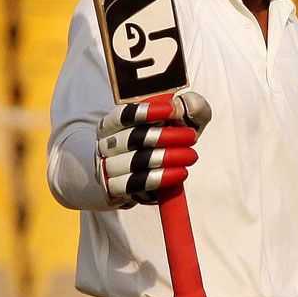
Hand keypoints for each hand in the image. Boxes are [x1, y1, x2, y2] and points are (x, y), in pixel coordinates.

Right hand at [94, 91, 210, 206]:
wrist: (150, 181)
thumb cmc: (166, 144)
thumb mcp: (180, 122)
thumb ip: (188, 106)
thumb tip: (184, 106)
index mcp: (113, 124)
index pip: (124, 115)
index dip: (146, 112)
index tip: (173, 110)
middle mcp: (106, 144)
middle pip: (132, 138)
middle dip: (164, 136)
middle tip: (192, 136)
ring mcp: (107, 168)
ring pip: (133, 162)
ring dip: (165, 158)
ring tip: (191, 156)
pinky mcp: (114, 190)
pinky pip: (132, 185)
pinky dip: (157, 179)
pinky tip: (179, 173)